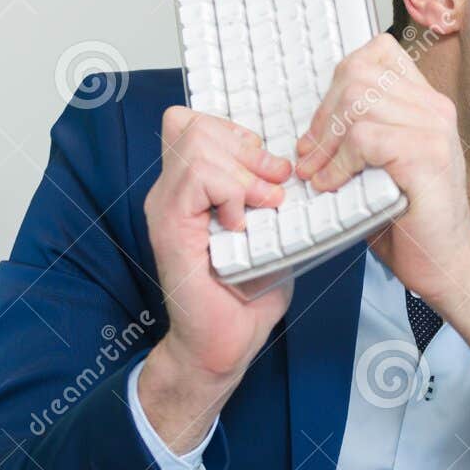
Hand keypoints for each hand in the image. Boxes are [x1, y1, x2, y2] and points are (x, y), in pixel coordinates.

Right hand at [139, 107, 292, 451]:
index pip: (199, 123)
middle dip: (245, 148)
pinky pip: (197, 177)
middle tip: (272, 189)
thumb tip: (303, 168)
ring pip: (197, 144)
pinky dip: (230, 193)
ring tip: (261, 209)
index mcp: (192, 188)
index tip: (273, 172)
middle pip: (195, 123)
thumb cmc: (244, 299)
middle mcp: (171, 191)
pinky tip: (242, 225)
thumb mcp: (272, 235)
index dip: (240, 135)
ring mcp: (166, 207)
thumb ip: (275, 198)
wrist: (221, 346)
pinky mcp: (169, 228)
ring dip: (242, 173)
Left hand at [292, 36, 469, 375]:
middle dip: (322, 115)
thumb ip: (358, 134)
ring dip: (325, 143)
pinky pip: (363, 138)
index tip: (324, 124)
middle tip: (308, 155)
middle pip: (359, 74)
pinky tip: (333, 186)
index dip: (339, 80)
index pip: (378, 51)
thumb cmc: (411, 222)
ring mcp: (434, 129)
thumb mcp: (381, 166)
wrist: (446, 265)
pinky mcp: (425, 155)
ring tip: (316, 174)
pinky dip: (338, 165)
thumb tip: (310, 125)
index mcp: (426, 103)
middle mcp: (434, 108)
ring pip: (357, 103)